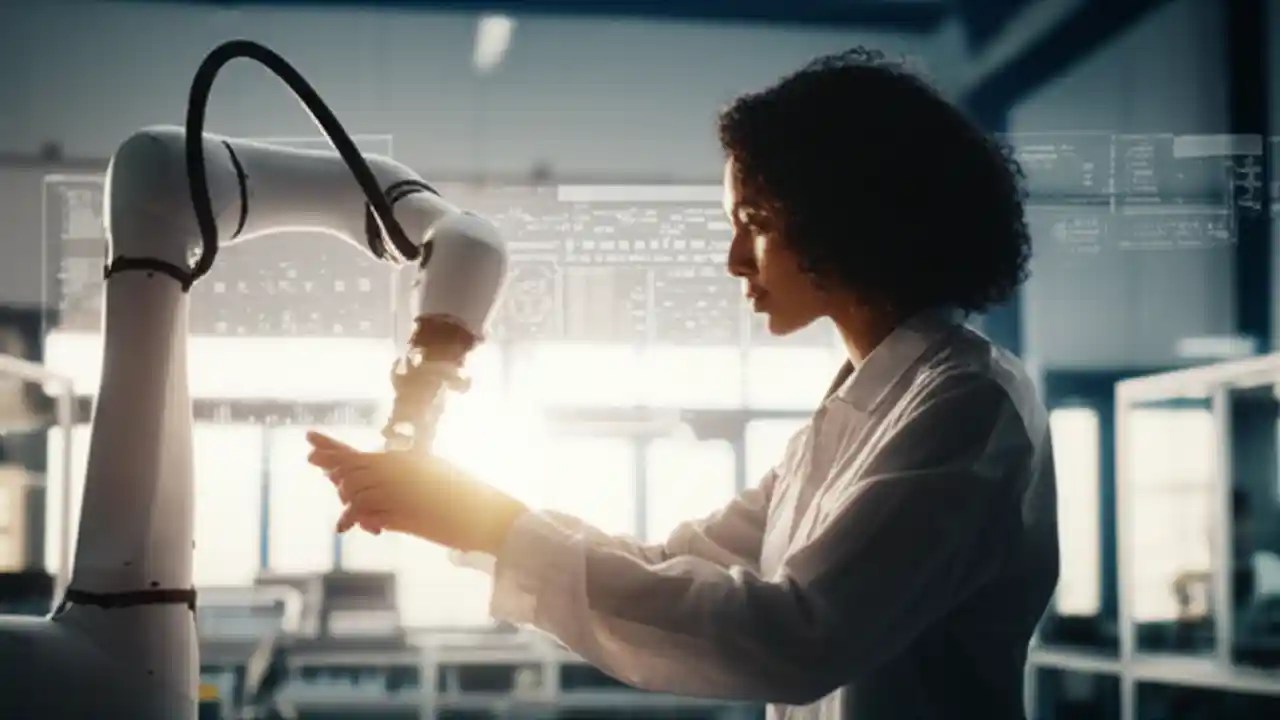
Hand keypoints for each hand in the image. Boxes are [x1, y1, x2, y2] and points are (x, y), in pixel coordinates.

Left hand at [305, 431, 528, 553]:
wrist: (490, 517)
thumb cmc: (469, 498)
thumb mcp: (437, 477)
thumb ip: (409, 475)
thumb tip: (385, 480)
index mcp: (410, 462)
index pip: (362, 453)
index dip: (332, 447)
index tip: (310, 440)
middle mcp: (402, 471)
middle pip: (352, 468)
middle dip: (331, 465)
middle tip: (312, 459)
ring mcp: (401, 492)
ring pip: (354, 490)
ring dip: (346, 500)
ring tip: (345, 515)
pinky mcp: (403, 514)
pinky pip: (365, 512)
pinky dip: (353, 518)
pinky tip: (346, 526)